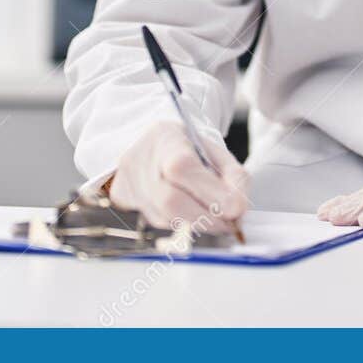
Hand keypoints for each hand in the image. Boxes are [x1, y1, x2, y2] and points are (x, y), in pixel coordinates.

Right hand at [107, 121, 248, 233]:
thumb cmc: (184, 147)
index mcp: (165, 138)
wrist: (146, 143)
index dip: (211, 192)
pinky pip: (155, 222)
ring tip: (212, 217)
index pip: (183, 167)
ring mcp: (128, 183)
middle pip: (171, 201)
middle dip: (207, 218)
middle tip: (229, 224)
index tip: (237, 208)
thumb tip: (239, 209)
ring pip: (164, 218)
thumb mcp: (213, 150)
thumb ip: (233, 176)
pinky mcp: (123, 201)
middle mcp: (140, 161)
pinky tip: (188, 212)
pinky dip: (179, 223)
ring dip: (195, 224)